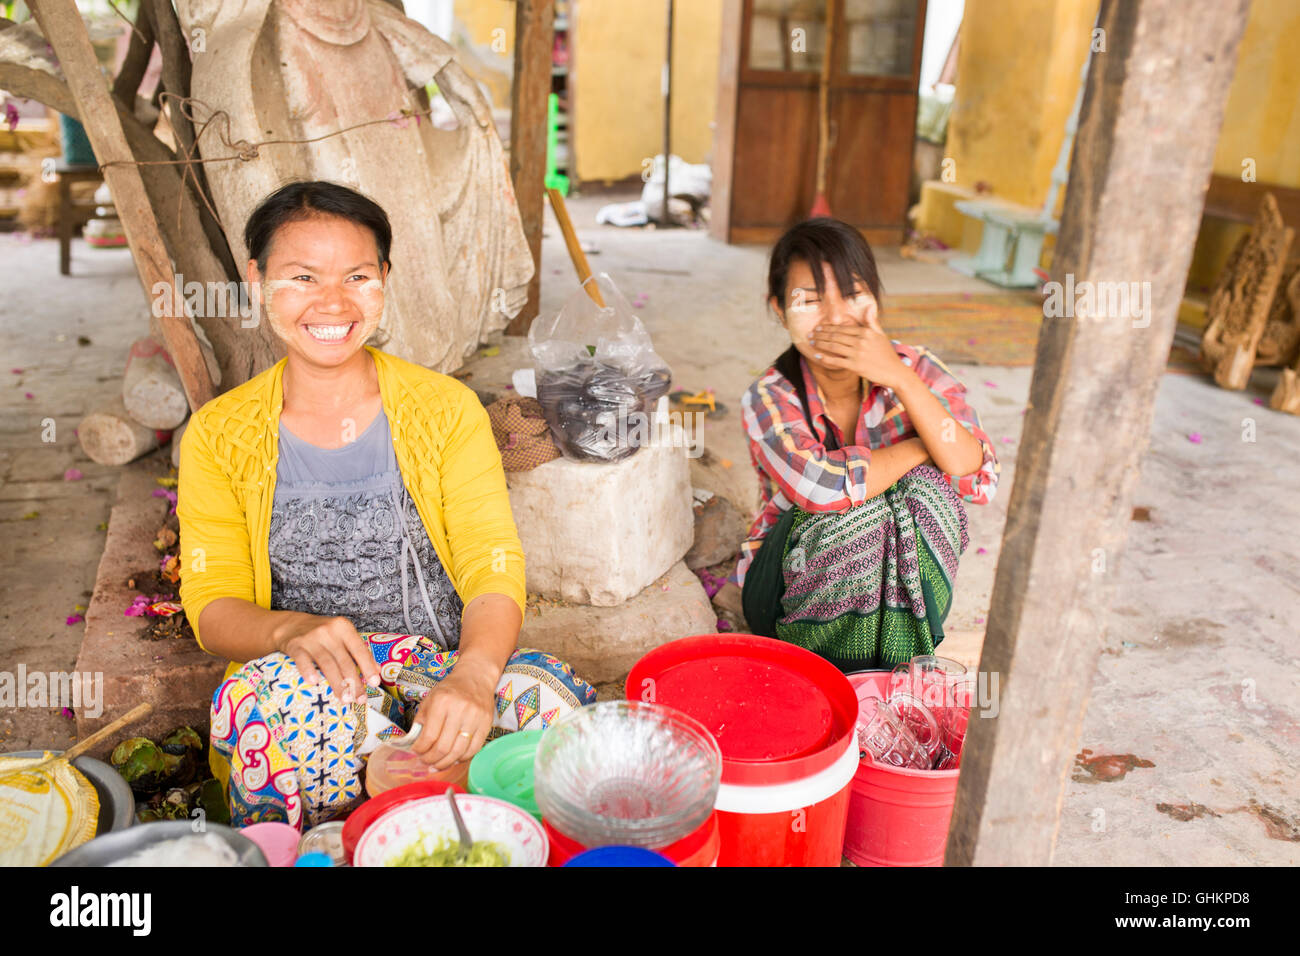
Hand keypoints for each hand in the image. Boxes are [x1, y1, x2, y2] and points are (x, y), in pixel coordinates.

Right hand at [273, 614, 380, 703]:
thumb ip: (358, 650)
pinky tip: (314, 683)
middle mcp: (329, 631)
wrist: (290, 625)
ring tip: (345, 699)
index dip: (367, 666)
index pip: (359, 649)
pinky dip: (309, 671)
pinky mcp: (295, 645)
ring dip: (337, 684)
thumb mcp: (341, 635)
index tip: (375, 682)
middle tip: (360, 699)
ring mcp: (311, 638)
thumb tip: (377, 670)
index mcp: (343, 628)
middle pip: (344, 660)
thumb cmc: (321, 633)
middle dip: (353, 682)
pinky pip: (303, 660)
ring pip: (327, 664)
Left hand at [409, 656, 497, 770]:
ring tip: (437, 765)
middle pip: (444, 747)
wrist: (476, 677)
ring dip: (445, 763)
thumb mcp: (430, 699)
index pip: (428, 736)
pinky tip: (453, 759)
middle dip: (431, 759)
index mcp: (441, 702)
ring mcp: (475, 718)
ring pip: (459, 752)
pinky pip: (474, 749)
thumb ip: (421, 721)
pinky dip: (462, 759)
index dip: (420, 749)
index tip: (416, 752)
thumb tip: (414, 744)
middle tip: (425, 762)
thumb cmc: (450, 689)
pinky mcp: (487, 724)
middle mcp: (459, 710)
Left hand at [808, 322, 907, 388]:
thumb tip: (869, 306)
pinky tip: (817, 355)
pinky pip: (836, 360)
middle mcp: (861, 341)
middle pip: (835, 336)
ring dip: (820, 344)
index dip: (828, 328)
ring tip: (811, 342)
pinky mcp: (855, 366)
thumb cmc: (887, 353)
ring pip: (833, 346)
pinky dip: (825, 358)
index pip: (842, 328)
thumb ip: (872, 321)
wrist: (895, 371)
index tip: (818, 327)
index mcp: (866, 332)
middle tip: (810, 334)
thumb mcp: (881, 335)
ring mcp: (857, 354)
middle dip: (820, 334)